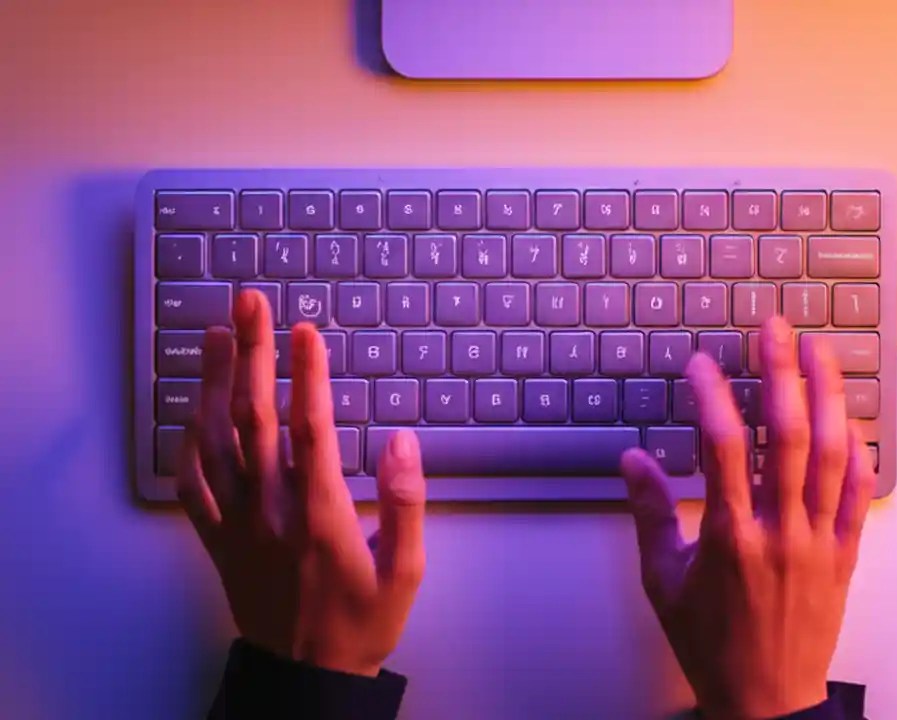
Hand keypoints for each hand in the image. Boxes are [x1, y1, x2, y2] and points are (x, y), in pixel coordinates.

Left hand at [176, 289, 426, 677]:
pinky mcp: (216, 539)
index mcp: (320, 515)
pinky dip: (187, 438)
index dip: (306, 374)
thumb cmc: (361, 622)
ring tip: (214, 335)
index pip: (310, 428)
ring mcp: (236, 524)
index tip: (305, 329)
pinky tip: (190, 408)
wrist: (306, 675)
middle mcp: (270, 511)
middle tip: (250, 305)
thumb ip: (406, 503)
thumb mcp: (404, 571)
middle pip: (253, 418)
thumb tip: (401, 441)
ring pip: (213, 441)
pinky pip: (190, 483)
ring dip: (210, 382)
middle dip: (251, 353)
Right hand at [621, 317, 875, 718]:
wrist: (766, 700)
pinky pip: (858, 493)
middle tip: (773, 329)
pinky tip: (848, 416)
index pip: (724, 447)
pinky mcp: (845, 554)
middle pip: (787, 435)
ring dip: (827, 396)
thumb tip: (632, 459)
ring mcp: (819, 541)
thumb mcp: (662, 582)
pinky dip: (857, 450)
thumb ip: (649, 514)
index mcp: (729, 537)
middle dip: (781, 373)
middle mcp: (779, 531)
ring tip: (819, 351)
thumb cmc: (710, 643)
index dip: (712, 396)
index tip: (701, 363)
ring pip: (831, 455)